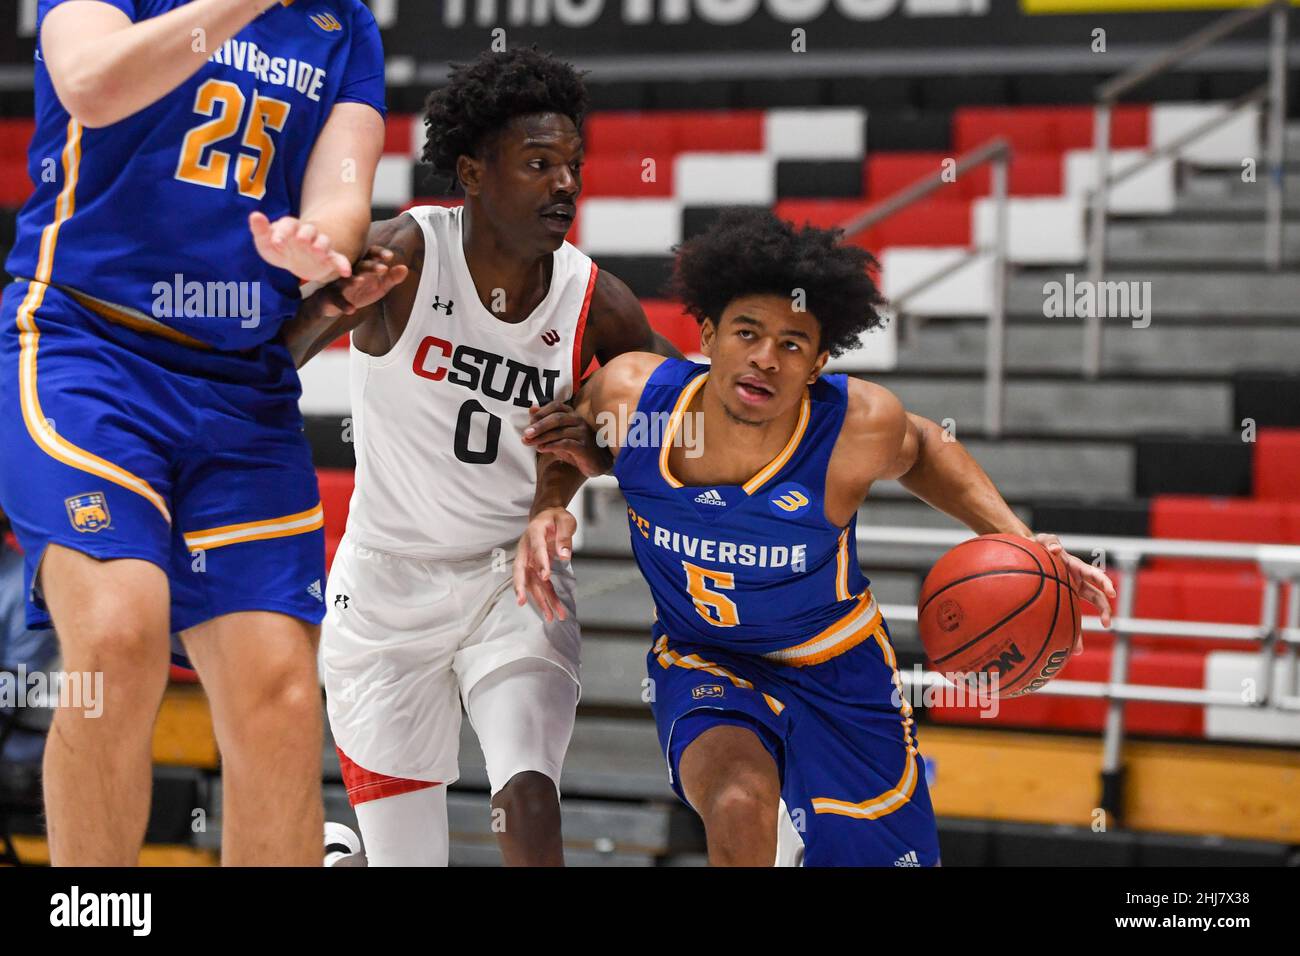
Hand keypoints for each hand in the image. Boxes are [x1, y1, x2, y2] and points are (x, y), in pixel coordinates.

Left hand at [250, 212, 352, 282]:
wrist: (298, 261)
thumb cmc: (280, 249)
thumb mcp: (266, 243)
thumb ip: (260, 230)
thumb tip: (255, 215)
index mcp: (291, 227)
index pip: (288, 223)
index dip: (282, 231)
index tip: (276, 242)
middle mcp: (307, 234)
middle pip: (308, 229)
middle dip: (305, 234)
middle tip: (300, 240)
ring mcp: (319, 246)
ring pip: (323, 241)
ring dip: (321, 245)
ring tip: (318, 251)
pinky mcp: (329, 259)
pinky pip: (339, 259)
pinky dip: (343, 264)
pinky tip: (346, 272)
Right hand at [313, 246, 408, 318]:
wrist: (334, 304)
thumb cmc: (359, 291)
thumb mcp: (379, 286)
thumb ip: (391, 278)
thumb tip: (405, 268)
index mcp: (363, 265)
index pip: (371, 254)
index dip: (379, 254)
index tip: (390, 256)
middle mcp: (350, 271)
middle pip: (360, 265)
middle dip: (371, 266)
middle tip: (383, 269)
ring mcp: (338, 283)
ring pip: (345, 279)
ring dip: (353, 280)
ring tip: (361, 281)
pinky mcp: (330, 296)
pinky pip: (336, 299)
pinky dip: (343, 304)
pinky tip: (351, 310)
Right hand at [513, 507, 576, 622]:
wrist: (547, 517)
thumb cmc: (556, 518)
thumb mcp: (565, 520)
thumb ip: (565, 536)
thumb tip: (565, 555)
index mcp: (534, 532)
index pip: (536, 548)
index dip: (540, 562)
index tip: (545, 575)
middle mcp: (527, 548)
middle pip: (520, 570)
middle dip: (520, 586)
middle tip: (521, 601)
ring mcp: (529, 560)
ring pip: (531, 583)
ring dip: (539, 600)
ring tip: (550, 617)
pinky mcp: (535, 569)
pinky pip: (540, 586)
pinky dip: (546, 599)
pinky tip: (553, 612)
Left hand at [522, 401, 611, 476]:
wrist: (597, 463)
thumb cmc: (576, 447)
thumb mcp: (559, 434)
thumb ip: (546, 422)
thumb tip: (532, 409)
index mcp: (572, 414)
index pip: (556, 406)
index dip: (542, 412)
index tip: (529, 421)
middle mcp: (579, 421)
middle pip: (557, 418)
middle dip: (539, 425)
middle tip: (526, 433)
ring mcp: (583, 434)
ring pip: (560, 431)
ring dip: (542, 437)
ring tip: (529, 443)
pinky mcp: (584, 447)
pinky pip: (566, 444)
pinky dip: (551, 446)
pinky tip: (541, 449)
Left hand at [1032, 532, 1116, 653]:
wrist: (1026, 555)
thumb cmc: (1037, 546)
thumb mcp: (1042, 540)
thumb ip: (1049, 541)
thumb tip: (1056, 550)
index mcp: (1076, 569)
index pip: (1095, 577)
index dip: (1105, 583)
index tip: (1111, 593)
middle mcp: (1076, 583)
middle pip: (1097, 598)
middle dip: (1104, 610)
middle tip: (1107, 623)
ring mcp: (1067, 593)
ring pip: (1078, 613)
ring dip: (1081, 630)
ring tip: (1078, 648)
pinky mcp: (1057, 600)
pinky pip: (1063, 616)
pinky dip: (1064, 630)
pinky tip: (1060, 647)